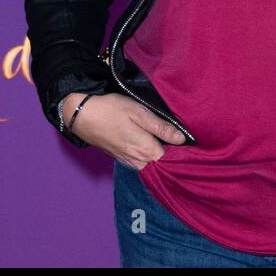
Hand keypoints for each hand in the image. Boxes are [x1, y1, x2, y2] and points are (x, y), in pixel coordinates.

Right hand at [60, 92, 186, 169]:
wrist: (83, 115)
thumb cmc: (112, 110)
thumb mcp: (139, 113)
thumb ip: (161, 128)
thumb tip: (182, 139)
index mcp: (147, 150)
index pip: (174, 159)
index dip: (184, 151)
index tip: (192, 143)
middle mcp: (139, 161)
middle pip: (163, 164)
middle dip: (174, 156)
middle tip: (183, 143)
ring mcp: (129, 162)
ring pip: (152, 165)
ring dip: (161, 158)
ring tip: (171, 144)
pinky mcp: (121, 159)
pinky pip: (141, 163)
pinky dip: (149, 158)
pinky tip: (153, 146)